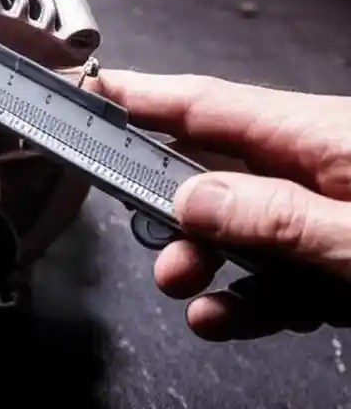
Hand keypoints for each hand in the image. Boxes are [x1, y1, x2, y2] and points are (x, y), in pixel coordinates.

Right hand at [95, 70, 350, 339]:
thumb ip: (276, 218)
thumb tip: (191, 199)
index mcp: (322, 135)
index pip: (209, 105)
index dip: (138, 97)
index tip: (82, 93)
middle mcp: (320, 164)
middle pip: (215, 170)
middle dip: (167, 207)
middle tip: (141, 232)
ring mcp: (330, 213)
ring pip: (239, 229)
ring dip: (201, 260)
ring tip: (184, 285)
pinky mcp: (339, 258)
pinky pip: (275, 274)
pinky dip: (245, 298)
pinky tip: (226, 315)